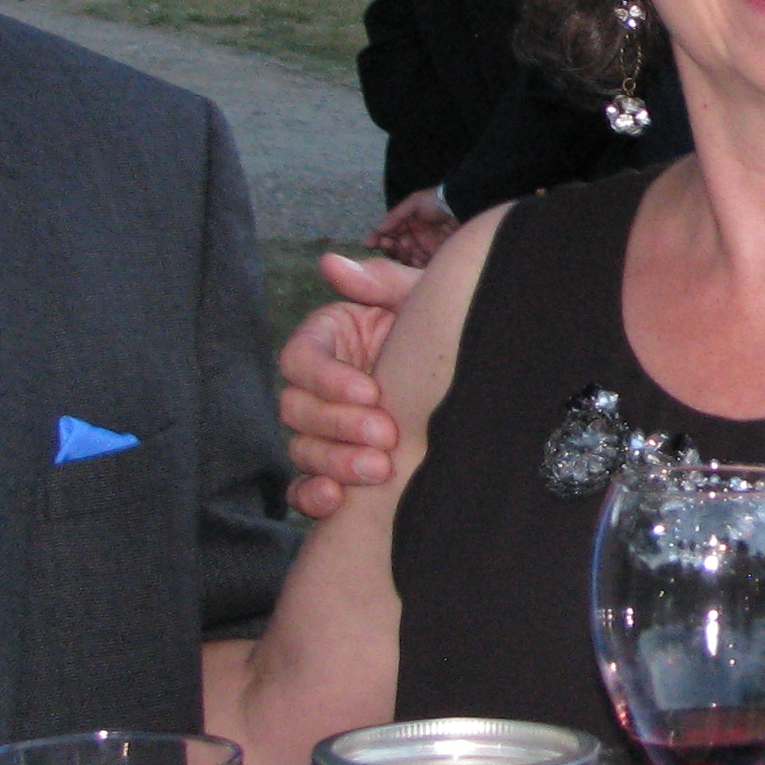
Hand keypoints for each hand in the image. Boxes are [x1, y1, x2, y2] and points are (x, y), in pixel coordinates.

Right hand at [280, 251, 419, 519]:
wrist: (467, 375)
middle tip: (384, 435)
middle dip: (339, 425)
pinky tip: (334, 501)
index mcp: (327, 341)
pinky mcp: (329, 467)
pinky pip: (304, 486)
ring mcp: (320, 429)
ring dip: (334, 462)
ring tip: (378, 470)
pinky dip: (311, 496)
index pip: (301, 360)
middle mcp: (316, 386)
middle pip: (297, 409)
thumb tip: (331, 263)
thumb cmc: (439, 332)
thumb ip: (381, 283)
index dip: (328, 378)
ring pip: (302, 448)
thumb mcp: (419, 302)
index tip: (371, 390)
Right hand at [369, 188, 458, 266]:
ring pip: (408, 259)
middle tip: (391, 245)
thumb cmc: (437, 202)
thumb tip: (377, 231)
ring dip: (403, 257)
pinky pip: (422, 266)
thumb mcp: (414, 203)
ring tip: (406, 250)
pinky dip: (416, 266)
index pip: (391, 235)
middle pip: (398, 249)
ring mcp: (427, 248)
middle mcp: (417, 237)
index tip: (371, 243)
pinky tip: (415, 260)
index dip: (381, 239)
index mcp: (410, 224)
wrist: (462, 207)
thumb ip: (395, 217)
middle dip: (392, 248)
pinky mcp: (438, 257)